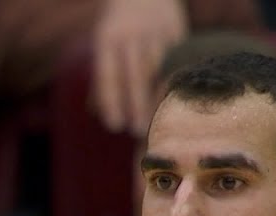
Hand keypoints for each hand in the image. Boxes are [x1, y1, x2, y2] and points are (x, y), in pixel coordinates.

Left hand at [93, 0, 186, 135]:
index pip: (108, 74)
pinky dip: (175, 84)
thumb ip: (103, 75)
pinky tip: (175, 104)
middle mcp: (132, 34)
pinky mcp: (177, 31)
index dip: (111, 101)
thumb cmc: (120, 24)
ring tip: (159, 122)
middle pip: (136, 75)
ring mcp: (157, 32)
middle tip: (138, 132)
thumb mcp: (105, 41)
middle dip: (137, 105)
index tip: (115, 126)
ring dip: (159, 98)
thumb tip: (97, 113)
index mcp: (108, 38)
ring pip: (160, 70)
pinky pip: (177, 62)